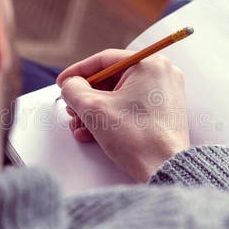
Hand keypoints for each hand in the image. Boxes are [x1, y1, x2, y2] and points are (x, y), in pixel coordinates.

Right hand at [57, 50, 189, 181]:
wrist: (163, 168)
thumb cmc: (137, 138)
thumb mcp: (93, 108)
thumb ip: (74, 89)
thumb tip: (71, 85)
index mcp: (149, 64)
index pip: (104, 60)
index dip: (78, 72)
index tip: (63, 83)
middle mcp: (161, 73)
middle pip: (111, 79)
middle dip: (86, 97)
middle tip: (72, 110)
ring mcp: (165, 93)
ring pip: (119, 95)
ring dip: (95, 111)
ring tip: (81, 127)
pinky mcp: (164, 111)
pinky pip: (131, 107)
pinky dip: (111, 117)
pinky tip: (93, 133)